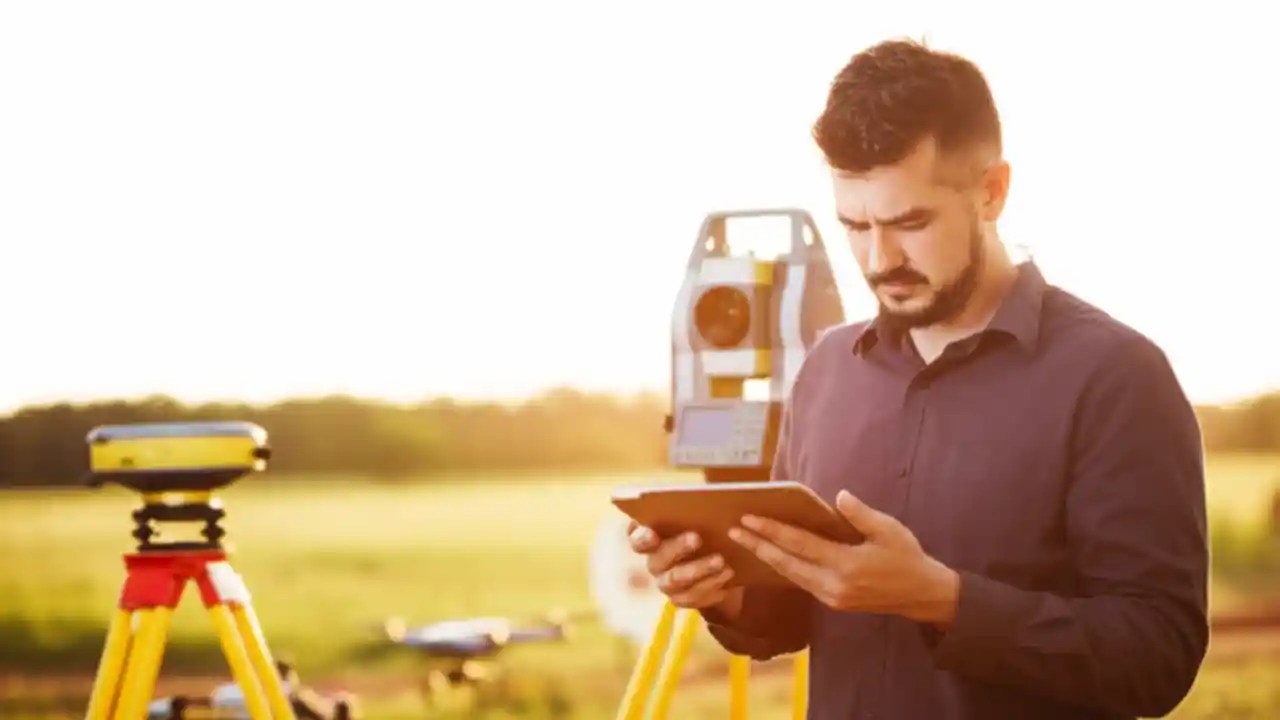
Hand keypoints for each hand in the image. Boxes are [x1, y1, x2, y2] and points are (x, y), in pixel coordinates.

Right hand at [627, 520, 736, 609]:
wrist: (718, 559)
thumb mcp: (696, 518)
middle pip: (658, 560)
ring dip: (700, 570)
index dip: (641, 538)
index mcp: (650, 540)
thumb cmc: (702, 530)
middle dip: (677, 548)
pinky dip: (711, 588)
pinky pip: (693, 598)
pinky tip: (728, 578)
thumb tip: (697, 498)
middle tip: (697, 538)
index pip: (637, 540)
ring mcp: (666, 584)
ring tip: (722, 562)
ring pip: (677, 580)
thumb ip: (688, 511)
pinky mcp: (682, 599)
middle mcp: (654, 563)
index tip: (651, 533)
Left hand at [729, 489, 959, 627]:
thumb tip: (837, 496)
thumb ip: (860, 514)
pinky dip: (784, 568)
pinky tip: (771, 556)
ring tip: (745, 542)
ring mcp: (832, 597)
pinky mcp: (833, 602)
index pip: (800, 544)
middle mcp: (834, 584)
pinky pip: (801, 583)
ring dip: (767, 558)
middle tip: (733, 529)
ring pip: (790, 576)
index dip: (772, 530)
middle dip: (758, 546)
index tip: (749, 518)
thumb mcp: (889, 529)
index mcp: (847, 564)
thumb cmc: (906, 556)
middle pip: (786, 563)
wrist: (922, 594)